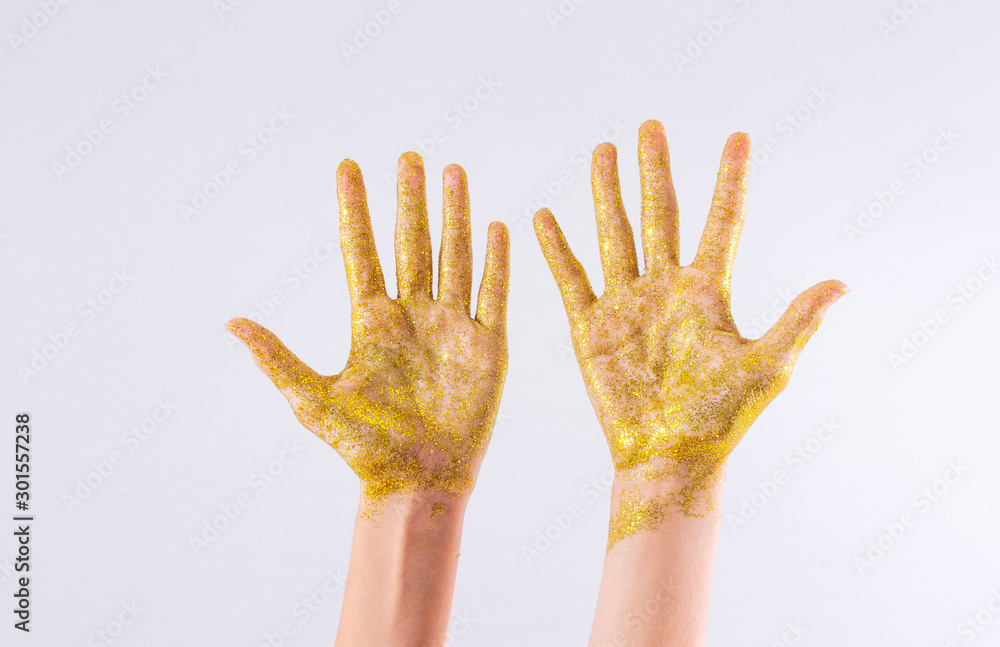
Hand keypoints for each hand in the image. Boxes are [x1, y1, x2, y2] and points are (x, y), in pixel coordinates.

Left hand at [228, 152, 509, 510]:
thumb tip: (231, 322)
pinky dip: (496, 262)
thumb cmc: (363, 448)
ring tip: (454, 173)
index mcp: (370, 322)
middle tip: (410, 157)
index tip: (347, 167)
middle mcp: (412, 315)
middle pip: (411, 242)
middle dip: (410, 199)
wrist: (417, 480)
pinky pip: (493, 294)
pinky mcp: (486, 346)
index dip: (354, 209)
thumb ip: (277, 357)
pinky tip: (497, 226)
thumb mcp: (311, 400)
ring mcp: (450, 326)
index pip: (361, 251)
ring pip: (454, 256)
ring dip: (455, 215)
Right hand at [533, 120, 846, 541]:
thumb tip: (841, 283)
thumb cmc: (721, 419)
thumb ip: (796, 322)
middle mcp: (666, 287)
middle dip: (654, 171)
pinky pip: (570, 279)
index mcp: (708, 291)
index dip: (729, 179)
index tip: (736, 137)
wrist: (668, 456)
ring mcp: (626, 303)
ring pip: (614, 235)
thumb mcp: (767, 368)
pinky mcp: (591, 327)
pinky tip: (544, 216)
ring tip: (603, 152)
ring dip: (606, 194)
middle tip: (651, 128)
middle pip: (660, 215)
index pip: (721, 221)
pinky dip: (556, 249)